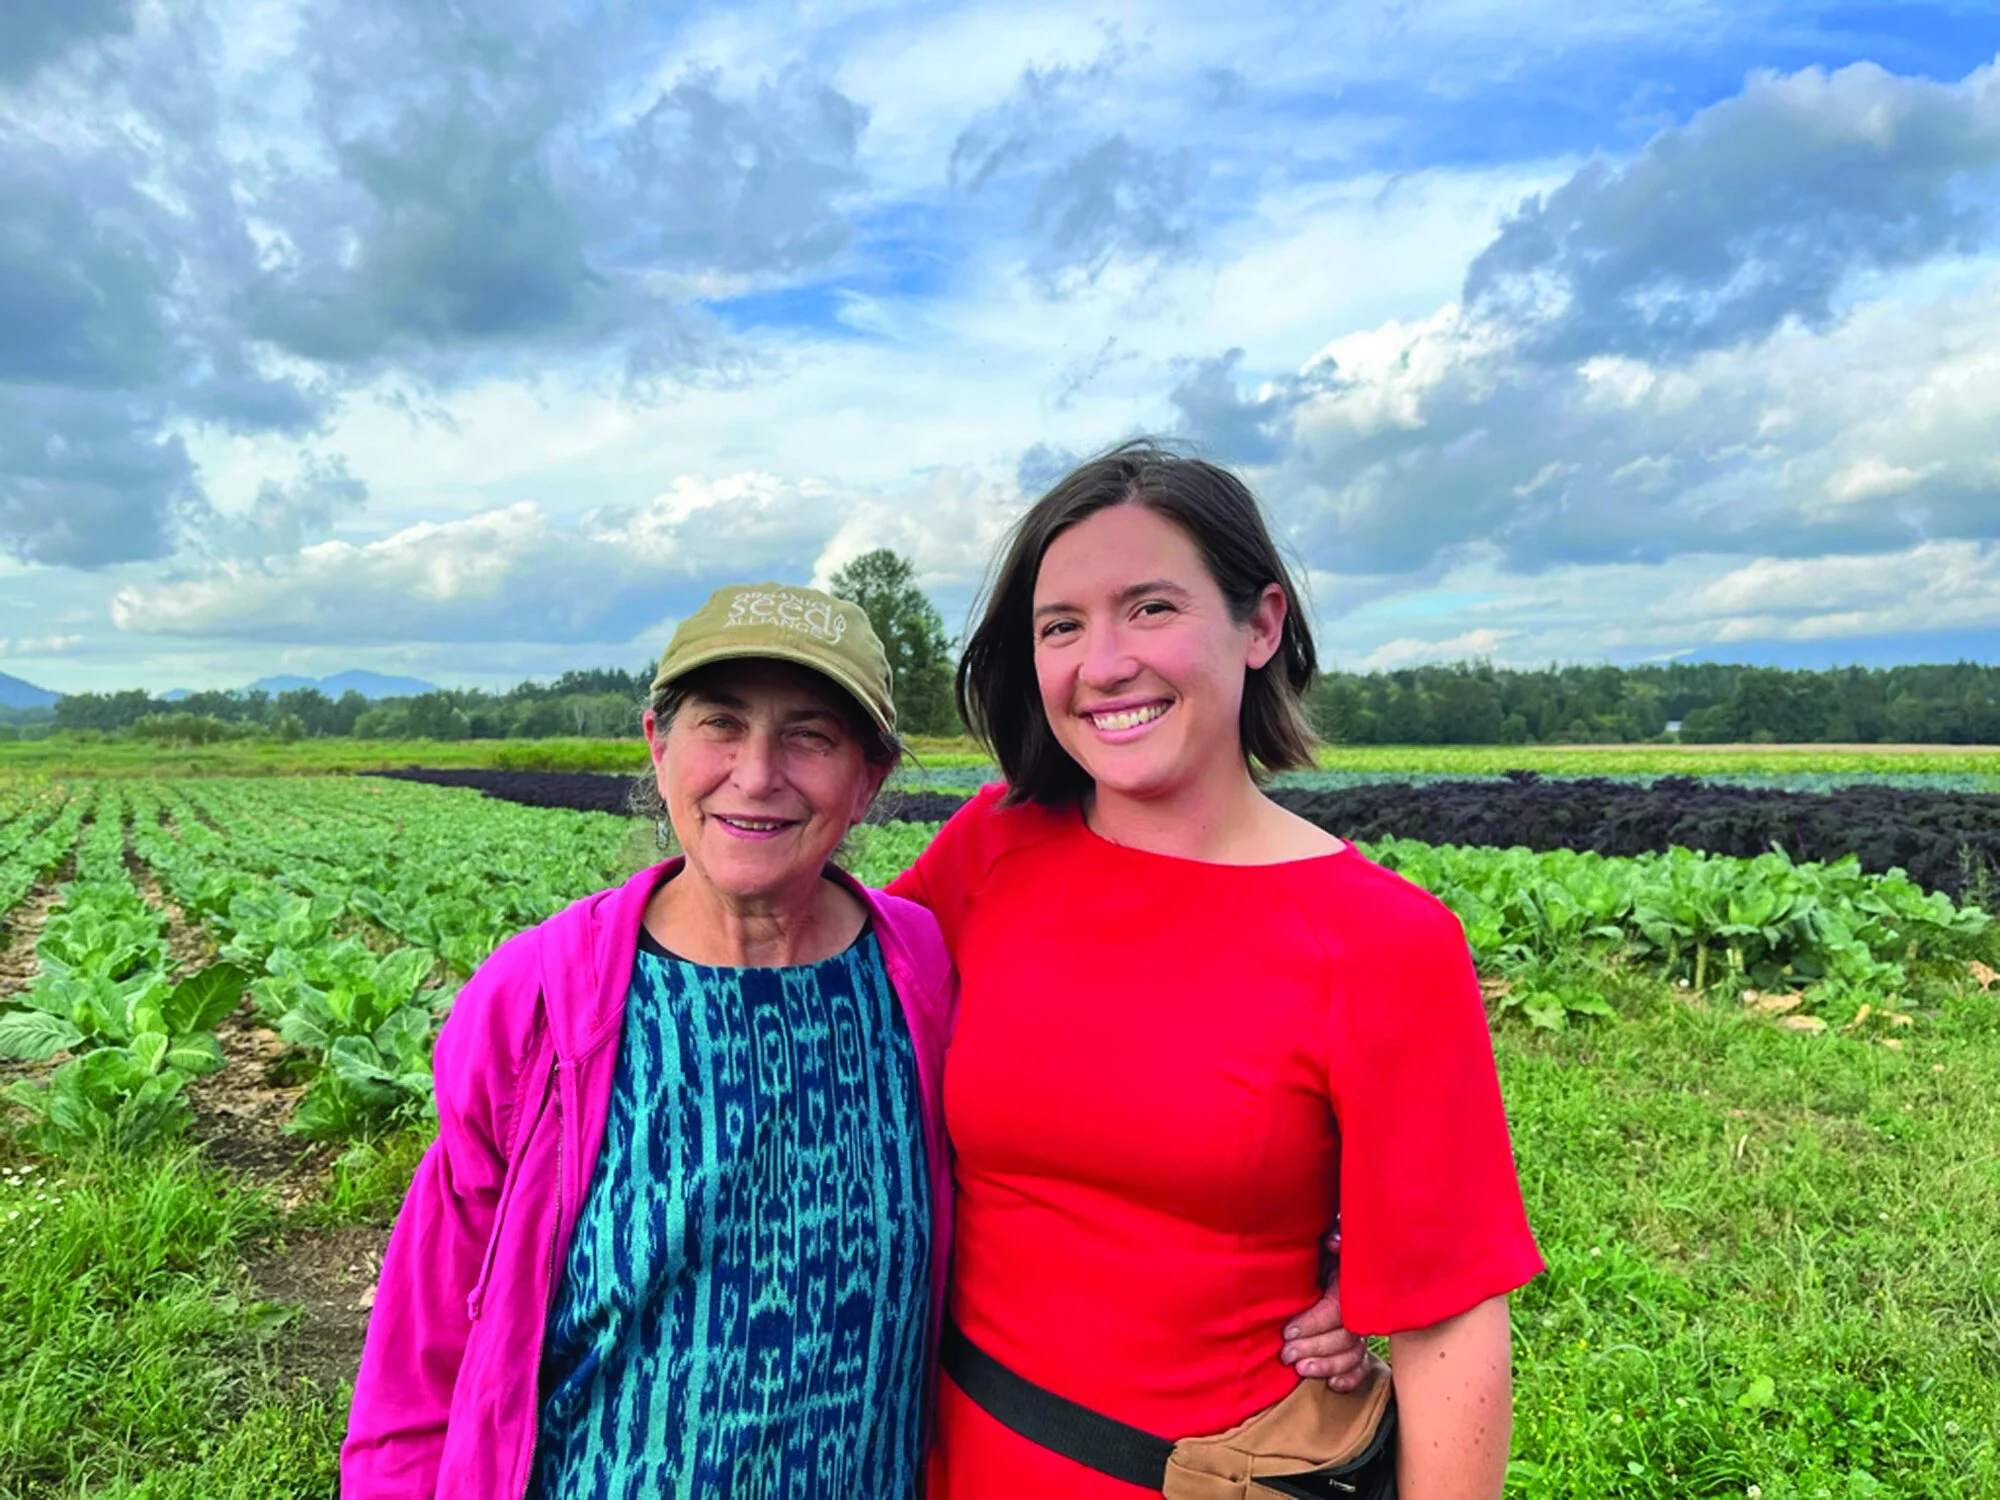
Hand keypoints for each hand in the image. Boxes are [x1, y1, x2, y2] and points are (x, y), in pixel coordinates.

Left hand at [1278, 1232, 1372, 1390]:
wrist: (1333, 1264)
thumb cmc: (1322, 1253)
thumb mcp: (1325, 1243)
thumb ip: (1332, 1239)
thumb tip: (1332, 1243)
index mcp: (1348, 1285)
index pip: (1336, 1311)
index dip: (1313, 1323)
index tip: (1287, 1331)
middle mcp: (1359, 1310)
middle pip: (1345, 1337)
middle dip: (1315, 1348)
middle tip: (1286, 1355)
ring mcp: (1362, 1331)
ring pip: (1353, 1354)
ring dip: (1327, 1366)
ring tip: (1301, 1370)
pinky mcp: (1359, 1346)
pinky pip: (1362, 1367)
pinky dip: (1351, 1378)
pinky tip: (1333, 1386)